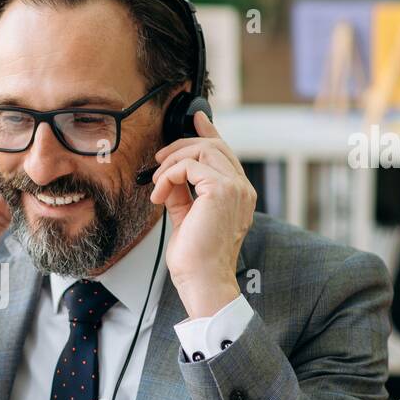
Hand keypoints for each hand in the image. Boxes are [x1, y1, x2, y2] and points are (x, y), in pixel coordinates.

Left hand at [147, 110, 255, 318]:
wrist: (203, 280)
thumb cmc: (197, 259)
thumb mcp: (187, 217)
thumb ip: (183, 194)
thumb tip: (170, 175)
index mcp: (238, 195)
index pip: (225, 153)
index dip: (210, 132)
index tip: (196, 118)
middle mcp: (242, 189)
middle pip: (213, 146)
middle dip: (180, 147)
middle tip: (158, 162)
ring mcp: (235, 188)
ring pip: (202, 150)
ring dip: (171, 163)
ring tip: (157, 184)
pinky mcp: (220, 190)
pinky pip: (189, 166)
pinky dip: (168, 177)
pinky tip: (159, 195)